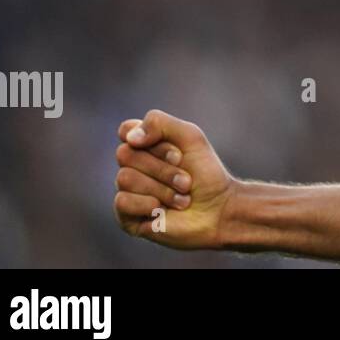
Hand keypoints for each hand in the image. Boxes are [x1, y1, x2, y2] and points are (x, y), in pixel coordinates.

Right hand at [114, 109, 236, 249]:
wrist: (218, 210)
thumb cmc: (206, 173)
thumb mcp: (191, 137)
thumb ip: (160, 123)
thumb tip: (130, 138)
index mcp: (146, 145)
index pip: (126, 130)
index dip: (150, 139)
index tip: (178, 154)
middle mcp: (132, 166)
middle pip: (125, 154)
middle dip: (163, 168)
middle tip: (186, 180)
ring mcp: (128, 191)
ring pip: (124, 178)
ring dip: (162, 189)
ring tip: (181, 197)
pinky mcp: (126, 216)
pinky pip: (121, 202)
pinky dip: (147, 205)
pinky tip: (162, 211)